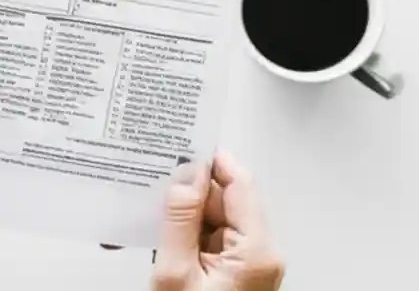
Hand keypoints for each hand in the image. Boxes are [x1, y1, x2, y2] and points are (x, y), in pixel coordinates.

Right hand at [152, 154, 283, 290]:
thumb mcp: (175, 272)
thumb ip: (180, 219)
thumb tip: (187, 172)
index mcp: (257, 250)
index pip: (240, 183)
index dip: (211, 161)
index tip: (182, 146)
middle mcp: (263, 253)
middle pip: (227, 200)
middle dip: (191, 191)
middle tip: (156, 187)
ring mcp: (253, 262)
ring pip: (218, 217)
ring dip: (188, 215)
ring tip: (155, 221)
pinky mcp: (240, 269)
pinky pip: (215, 236)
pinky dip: (191, 234)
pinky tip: (167, 241)